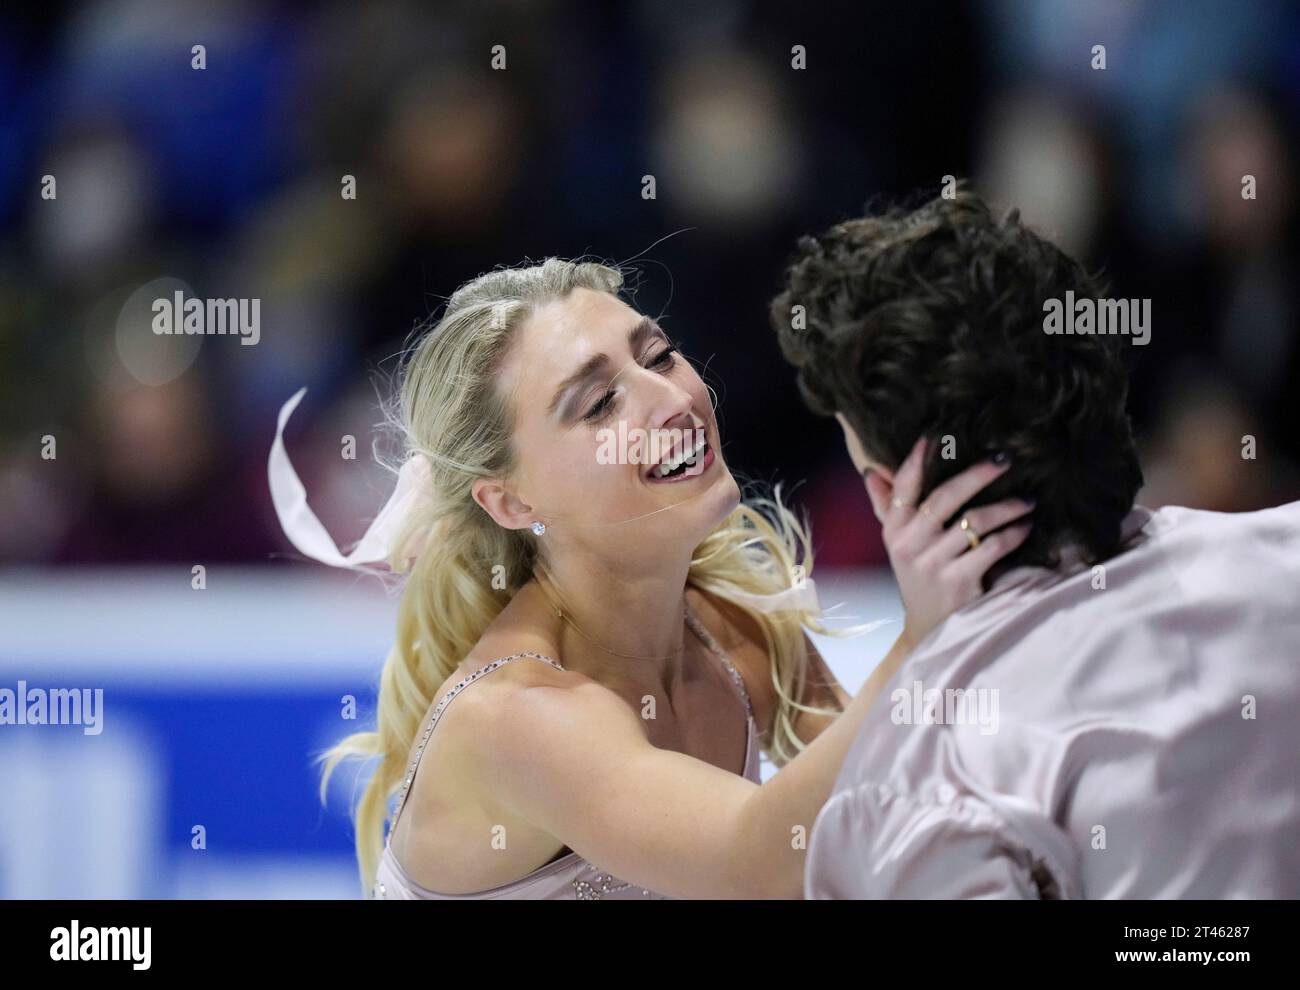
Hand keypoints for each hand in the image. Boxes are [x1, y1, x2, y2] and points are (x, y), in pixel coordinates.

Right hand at [863, 437, 1033, 646]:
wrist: (930, 629)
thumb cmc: (918, 577)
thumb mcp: (898, 543)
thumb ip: (886, 507)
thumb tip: (871, 470)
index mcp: (894, 530)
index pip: (902, 488)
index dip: (915, 461)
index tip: (932, 438)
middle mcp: (908, 544)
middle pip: (944, 497)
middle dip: (977, 474)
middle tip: (1004, 460)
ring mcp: (932, 564)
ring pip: (974, 521)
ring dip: (1006, 507)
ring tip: (1027, 501)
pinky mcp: (958, 580)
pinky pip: (992, 547)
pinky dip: (1013, 534)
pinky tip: (1025, 527)